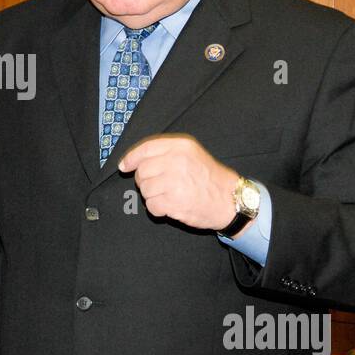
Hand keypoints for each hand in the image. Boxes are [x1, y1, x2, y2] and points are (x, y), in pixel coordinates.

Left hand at [118, 134, 240, 230]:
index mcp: (181, 146)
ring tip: (169, 195)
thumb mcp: (192, 153)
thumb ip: (165, 152)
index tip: (124, 166)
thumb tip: (131, 161)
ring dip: (152, 196)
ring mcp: (175, 182)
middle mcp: (177, 161)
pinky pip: (151, 206)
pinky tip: (171, 206)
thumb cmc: (209, 178)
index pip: (146, 148)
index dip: (131, 158)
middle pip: (142, 171)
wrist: (230, 200)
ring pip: (145, 190)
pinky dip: (157, 209)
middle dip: (145, 181)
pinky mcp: (175, 202)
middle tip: (159, 186)